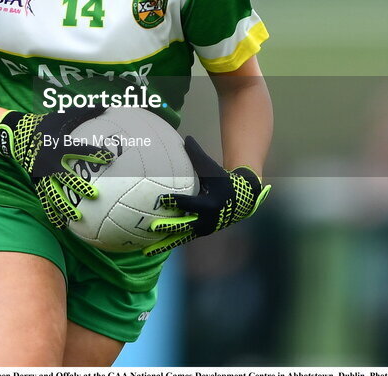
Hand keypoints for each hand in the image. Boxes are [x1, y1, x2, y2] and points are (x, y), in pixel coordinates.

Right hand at [0, 108, 114, 227]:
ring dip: (65, 206)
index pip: (79, 149)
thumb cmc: (46, 125)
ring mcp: (43, 175)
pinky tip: (60, 225)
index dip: (94, 153)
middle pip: (66, 176)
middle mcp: (51, 162)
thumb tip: (106, 104)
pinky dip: (52, 212)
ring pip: (55, 193)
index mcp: (59, 145)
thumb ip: (85, 112)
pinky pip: (45, 199)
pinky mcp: (37, 182)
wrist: (18, 136)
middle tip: (95, 196)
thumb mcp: (63, 116)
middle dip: (79, 186)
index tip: (109, 158)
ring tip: (78, 218)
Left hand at [144, 136, 270, 255]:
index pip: (190, 203)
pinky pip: (182, 239)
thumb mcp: (212, 168)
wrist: (242, 200)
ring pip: (181, 237)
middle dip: (168, 227)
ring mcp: (204, 229)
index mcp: (210, 204)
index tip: (162, 200)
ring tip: (145, 251)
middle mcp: (207, 220)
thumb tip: (186, 136)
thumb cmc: (223, 179)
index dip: (176, 201)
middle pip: (184, 225)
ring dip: (164, 243)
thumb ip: (197, 154)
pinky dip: (169, 243)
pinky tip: (152, 248)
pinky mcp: (201, 233)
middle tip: (151, 227)